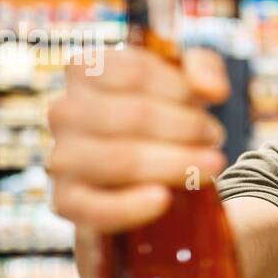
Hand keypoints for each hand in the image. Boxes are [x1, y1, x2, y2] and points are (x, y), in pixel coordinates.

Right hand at [49, 46, 229, 233]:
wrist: (142, 176)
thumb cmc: (164, 118)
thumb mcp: (185, 84)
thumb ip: (203, 70)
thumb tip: (212, 89)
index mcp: (86, 72)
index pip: (135, 72)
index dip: (182, 90)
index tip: (214, 104)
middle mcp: (65, 111)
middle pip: (133, 116)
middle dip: (187, 128)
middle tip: (215, 140)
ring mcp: (62, 157)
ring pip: (119, 159)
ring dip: (174, 163)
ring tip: (210, 166)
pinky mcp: (67, 202)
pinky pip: (94, 207)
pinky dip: (130, 205)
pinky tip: (163, 199)